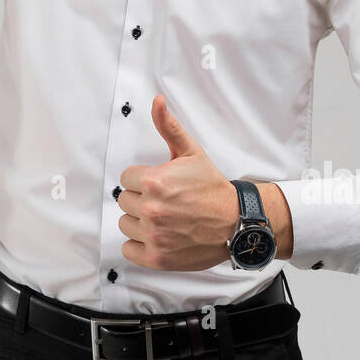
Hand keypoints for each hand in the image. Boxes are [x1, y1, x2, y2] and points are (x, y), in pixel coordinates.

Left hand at [116, 94, 238, 269]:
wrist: (236, 222)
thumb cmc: (212, 187)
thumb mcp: (191, 152)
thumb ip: (168, 127)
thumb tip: (157, 102)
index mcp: (154, 182)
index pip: (126, 178)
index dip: (142, 179)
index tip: (160, 184)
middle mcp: (151, 209)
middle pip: (124, 201)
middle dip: (140, 199)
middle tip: (164, 202)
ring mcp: (153, 236)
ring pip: (125, 224)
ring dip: (139, 222)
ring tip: (163, 219)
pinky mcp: (157, 258)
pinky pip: (129, 250)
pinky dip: (140, 246)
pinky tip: (157, 237)